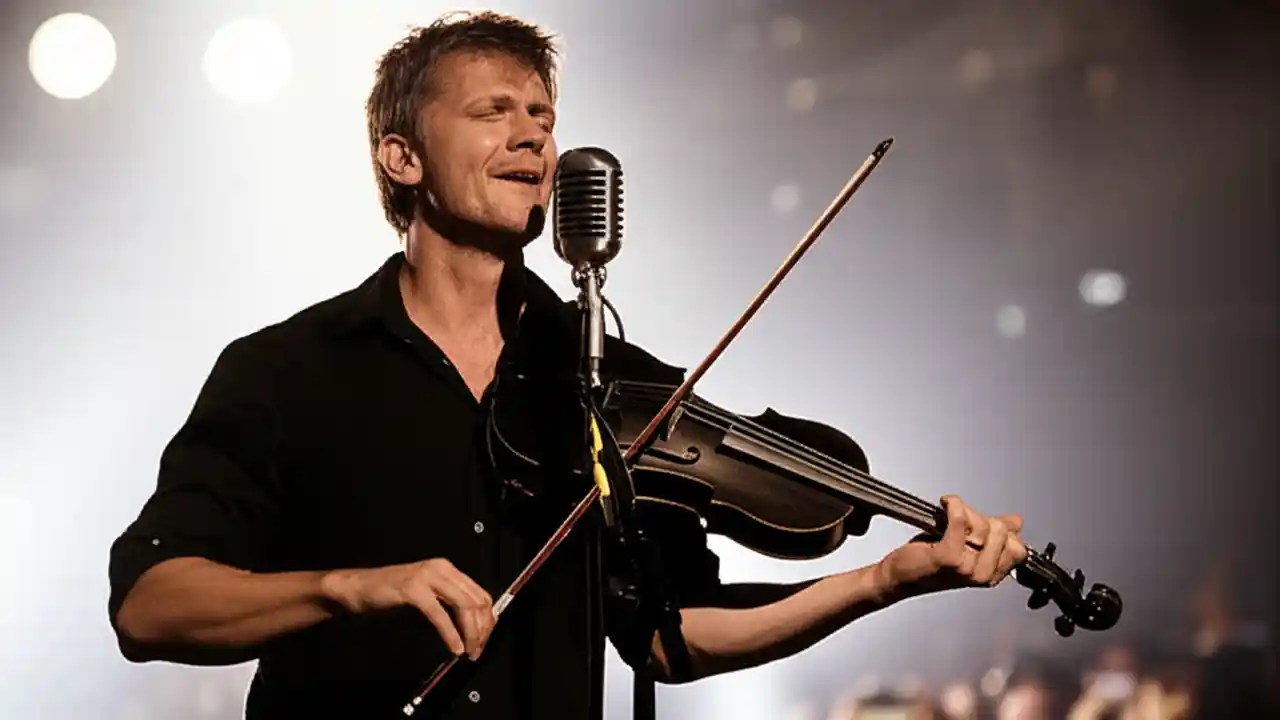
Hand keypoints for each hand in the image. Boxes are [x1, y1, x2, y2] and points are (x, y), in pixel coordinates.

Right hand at [321, 558, 494, 658]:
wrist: (358, 588)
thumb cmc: (390, 595)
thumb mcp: (427, 598)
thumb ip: (449, 606)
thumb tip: (473, 630)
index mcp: (448, 569)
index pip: (480, 594)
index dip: (487, 620)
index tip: (484, 641)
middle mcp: (442, 568)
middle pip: (476, 600)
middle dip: (481, 629)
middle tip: (477, 651)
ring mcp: (427, 576)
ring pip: (463, 605)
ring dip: (470, 632)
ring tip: (468, 651)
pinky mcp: (414, 589)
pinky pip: (440, 615)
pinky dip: (451, 634)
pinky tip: (454, 647)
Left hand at [876, 494, 1027, 598]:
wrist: (898, 576)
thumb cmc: (929, 562)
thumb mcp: (968, 546)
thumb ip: (994, 535)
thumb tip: (1016, 521)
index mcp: (993, 575)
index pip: (1018, 547)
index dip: (1002, 531)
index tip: (981, 526)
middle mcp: (984, 575)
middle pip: (1001, 532)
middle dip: (981, 520)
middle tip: (960, 523)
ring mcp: (967, 568)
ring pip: (983, 524)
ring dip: (964, 513)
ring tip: (948, 519)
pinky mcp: (948, 557)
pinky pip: (961, 519)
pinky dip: (953, 505)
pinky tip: (944, 504)